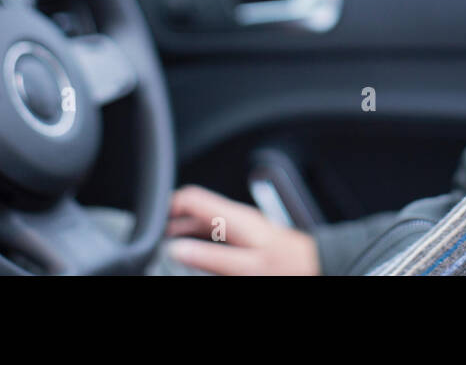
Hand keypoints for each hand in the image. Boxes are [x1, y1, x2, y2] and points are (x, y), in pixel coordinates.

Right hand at [163, 184, 319, 274]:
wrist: (315, 264)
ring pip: (204, 219)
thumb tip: (177, 249)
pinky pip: (215, 230)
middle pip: (195, 208)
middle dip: (172, 219)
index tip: (150, 221)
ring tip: (166, 245)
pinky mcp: (245, 235)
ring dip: (184, 229)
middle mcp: (236, 216)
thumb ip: (209, 258)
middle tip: (153, 237)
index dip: (167, 205)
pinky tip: (193, 250)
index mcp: (234, 217)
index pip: (192, 198)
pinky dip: (198, 236)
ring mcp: (241, 224)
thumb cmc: (287, 266)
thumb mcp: (246, 267)